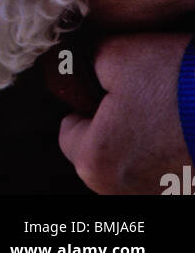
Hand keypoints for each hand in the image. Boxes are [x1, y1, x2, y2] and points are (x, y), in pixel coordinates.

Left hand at [58, 33, 191, 193]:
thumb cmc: (179, 82)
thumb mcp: (116, 54)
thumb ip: (83, 63)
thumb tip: (74, 66)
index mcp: (96, 163)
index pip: (69, 131)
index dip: (89, 102)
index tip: (113, 87)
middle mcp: (123, 194)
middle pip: (102, 150)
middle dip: (116, 122)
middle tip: (146, 95)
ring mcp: (159, 198)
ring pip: (135, 161)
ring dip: (146, 139)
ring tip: (170, 111)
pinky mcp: (187, 193)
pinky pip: (165, 170)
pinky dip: (172, 152)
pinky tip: (186, 129)